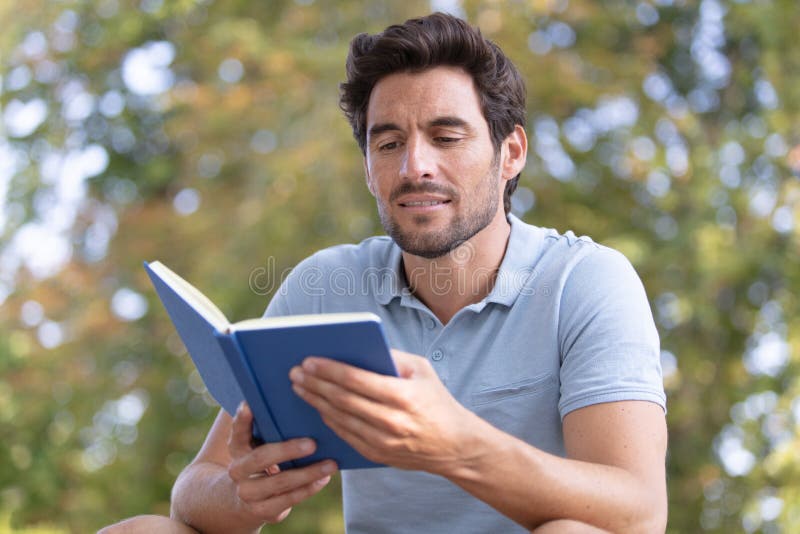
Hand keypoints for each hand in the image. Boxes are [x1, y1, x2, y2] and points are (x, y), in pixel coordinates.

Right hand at [226, 403, 337, 524]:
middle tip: (312, 444)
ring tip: (331, 464)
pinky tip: (323, 479)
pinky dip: (308, 489)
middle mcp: (237, 470)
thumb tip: (301, 399)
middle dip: (288, 450)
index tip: (251, 405)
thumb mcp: (260, 442)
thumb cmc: (263, 458)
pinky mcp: (261, 510)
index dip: (243, 418)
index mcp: (237, 446)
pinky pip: (287, 500)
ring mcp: (247, 492)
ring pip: (279, 482)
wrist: (247, 497)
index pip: (238, 430)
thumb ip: (271, 425)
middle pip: (261, 459)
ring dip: (308, 473)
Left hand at [289, 349, 485, 474]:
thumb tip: (359, 347)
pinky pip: (345, 434)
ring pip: (339, 418)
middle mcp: (390, 420)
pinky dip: (328, 419)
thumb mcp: (422, 370)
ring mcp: (382, 441)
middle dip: (315, 384)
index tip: (308, 361)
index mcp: (402, 396)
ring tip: (299, 387)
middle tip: (295, 372)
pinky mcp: (376, 454)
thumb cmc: (436, 400)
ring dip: (315, 402)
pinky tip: (318, 406)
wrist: (454, 445)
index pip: (356, 380)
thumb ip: (392, 357)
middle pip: (342, 399)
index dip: (329, 370)